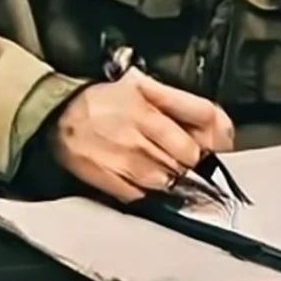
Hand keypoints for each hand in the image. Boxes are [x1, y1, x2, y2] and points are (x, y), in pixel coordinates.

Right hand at [48, 69, 234, 202]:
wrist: (60, 117)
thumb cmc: (104, 101)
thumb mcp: (141, 85)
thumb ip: (179, 101)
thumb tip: (217, 123)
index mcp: (150, 103)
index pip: (202, 116)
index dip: (218, 132)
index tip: (221, 141)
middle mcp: (140, 129)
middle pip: (189, 154)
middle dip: (190, 156)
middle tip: (181, 153)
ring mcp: (126, 158)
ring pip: (170, 178)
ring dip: (171, 174)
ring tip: (158, 163)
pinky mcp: (112, 180)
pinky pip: (145, 195)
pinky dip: (149, 190)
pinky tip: (142, 176)